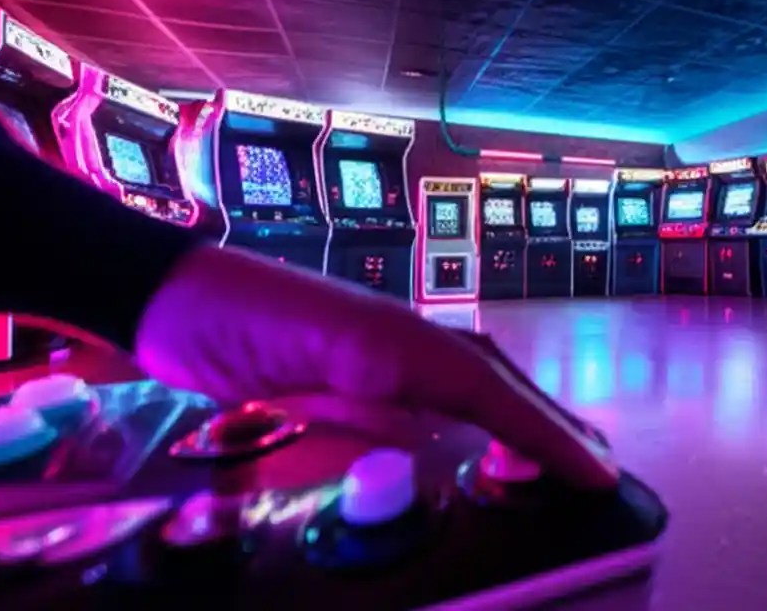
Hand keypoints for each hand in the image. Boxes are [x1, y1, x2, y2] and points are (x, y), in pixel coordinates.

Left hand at [135, 245, 617, 488]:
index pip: (489, 391)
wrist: (166, 294)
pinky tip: (472, 439)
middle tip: (600, 464)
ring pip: (470, 383)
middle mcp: (401, 341)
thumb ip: (370, 389)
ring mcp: (379, 352)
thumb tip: (440, 439)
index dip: (545, 434)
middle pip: (494, 381)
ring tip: (557, 452)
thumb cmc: (228, 317)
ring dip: (519, 418)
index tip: (596, 471)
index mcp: (396, 340)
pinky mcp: (351, 370)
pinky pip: (430, 392)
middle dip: (550, 422)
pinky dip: (469, 415)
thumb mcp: (300, 355)